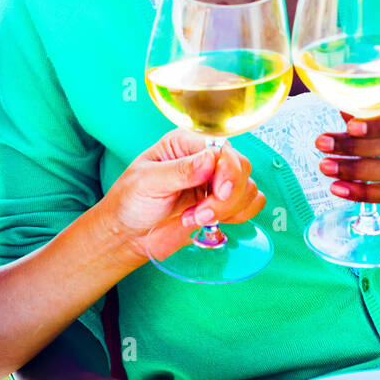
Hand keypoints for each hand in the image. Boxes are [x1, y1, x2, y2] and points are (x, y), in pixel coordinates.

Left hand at [105, 131, 264, 262]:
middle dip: (227, 195)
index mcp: (186, 143)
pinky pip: (251, 204)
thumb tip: (210, 159)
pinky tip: (211, 221)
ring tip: (195, 218)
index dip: (228, 171)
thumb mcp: (147, 182)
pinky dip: (239, 216)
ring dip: (228, 209)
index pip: (223, 148)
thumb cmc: (130, 202)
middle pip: (242, 166)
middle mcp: (205, 159)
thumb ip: (180, 171)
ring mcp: (215, 182)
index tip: (219, 193)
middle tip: (201, 213)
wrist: (127, 235)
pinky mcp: (222, 204)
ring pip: (249, 187)